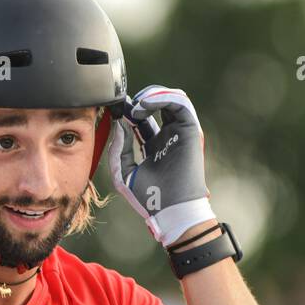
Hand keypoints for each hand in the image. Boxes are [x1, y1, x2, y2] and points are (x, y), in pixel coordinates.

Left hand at [107, 84, 215, 247]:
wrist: (171, 209)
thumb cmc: (149, 198)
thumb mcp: (124, 173)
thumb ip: (119, 149)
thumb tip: (119, 124)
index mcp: (153, 146)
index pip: (141, 120)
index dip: (127, 111)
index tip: (114, 108)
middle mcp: (168, 136)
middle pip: (156, 105)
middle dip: (140, 100)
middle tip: (125, 106)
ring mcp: (180, 132)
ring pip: (170, 98)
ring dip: (151, 95)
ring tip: (136, 106)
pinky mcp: (190, 130)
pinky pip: (179, 103)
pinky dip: (162, 97)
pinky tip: (144, 106)